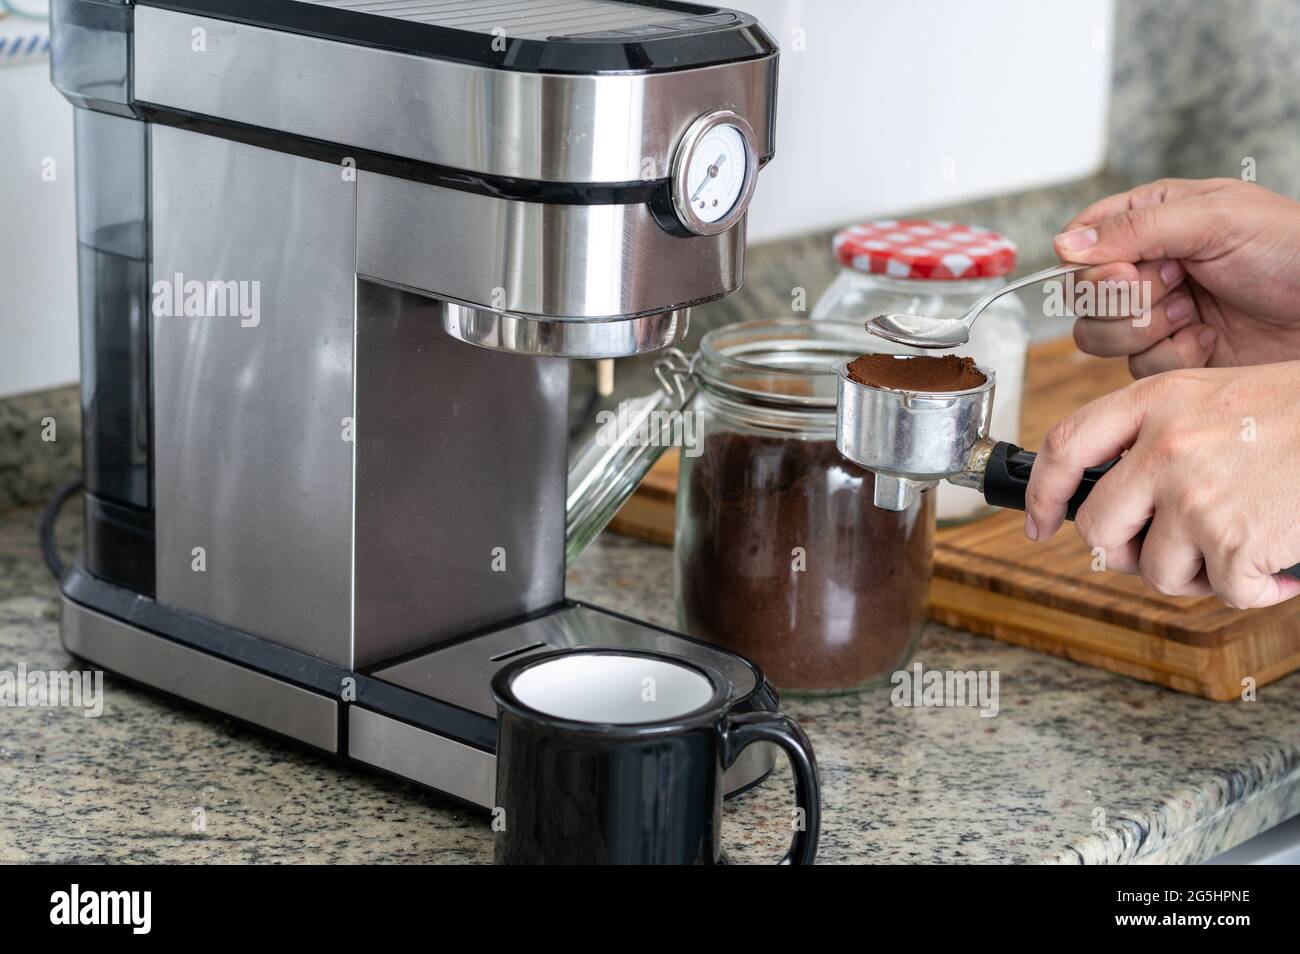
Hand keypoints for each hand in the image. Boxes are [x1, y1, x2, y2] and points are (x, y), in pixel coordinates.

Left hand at [1024, 362, 1299, 608]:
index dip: (1042, 494)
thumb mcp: (1219, 397)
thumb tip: (1122, 495)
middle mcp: (1164, 447)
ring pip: (1157, 571)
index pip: (1066, 448)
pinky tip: (1280, 564)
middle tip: (1166, 551)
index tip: (1038, 524)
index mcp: (1156, 401)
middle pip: (1099, 528)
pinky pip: (1223, 592)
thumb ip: (1162, 435)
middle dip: (1125, 553)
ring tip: (1239, 546)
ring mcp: (1195, 496)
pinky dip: (1254, 590)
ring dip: (1196, 574)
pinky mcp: (1234, 542)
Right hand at [1055, 179, 1299, 376]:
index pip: (1078, 243)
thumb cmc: (1289, 251)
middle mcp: (1145, 268)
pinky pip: (1137, 369)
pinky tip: (1211, 339)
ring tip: (1196, 313)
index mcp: (1149, 221)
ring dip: (1147, 329)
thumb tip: (1064, 244)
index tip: (1128, 268)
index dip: (1090, 265)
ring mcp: (1156, 314)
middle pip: (1080, 297)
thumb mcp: (1214, 220)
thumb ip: (1135, 229)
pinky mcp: (1172, 355)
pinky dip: (1175, 356)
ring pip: (1098, 336)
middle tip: (1178, 284)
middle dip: (1125, 299)